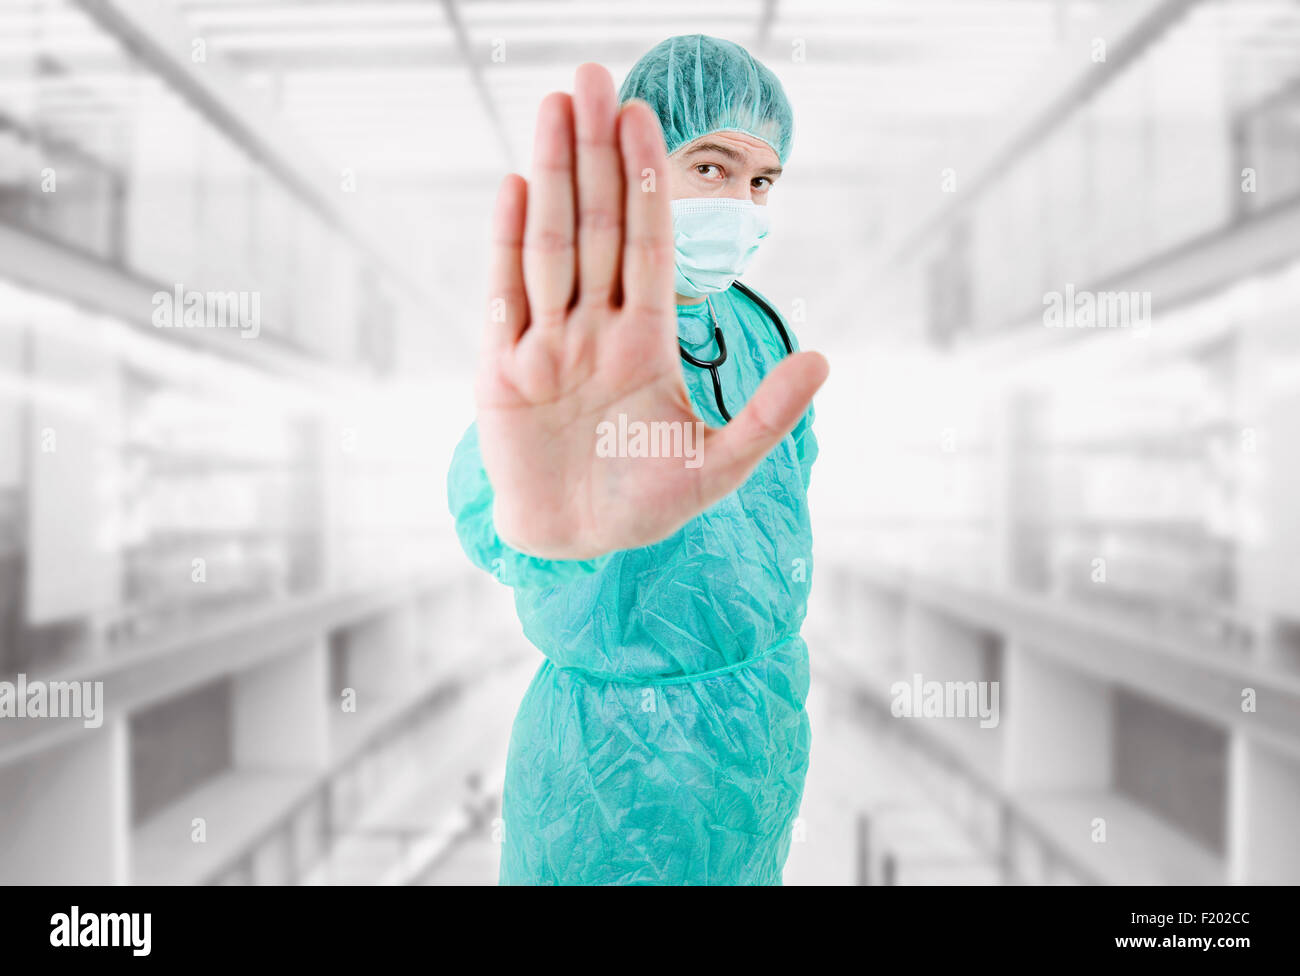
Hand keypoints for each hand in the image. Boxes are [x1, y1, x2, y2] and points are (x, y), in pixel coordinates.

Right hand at [475, 63, 827, 559]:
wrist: (577, 545)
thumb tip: (823, 359)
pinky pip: (505, 296)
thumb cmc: (645, 503)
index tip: (647, 119)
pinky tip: (514, 186)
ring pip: (549, 245)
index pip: (648, 246)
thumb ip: (766, 415)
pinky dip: (505, 243)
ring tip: (555, 108)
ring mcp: (546, 343)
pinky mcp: (500, 370)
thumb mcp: (718, 466)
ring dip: (552, 177)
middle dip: (595, 154)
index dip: (645, 185)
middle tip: (593, 77)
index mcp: (645, 340)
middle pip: (595, 226)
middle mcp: (594, 327)